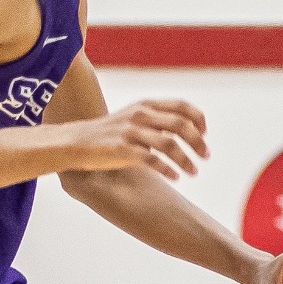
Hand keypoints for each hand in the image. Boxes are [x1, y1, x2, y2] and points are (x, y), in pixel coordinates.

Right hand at [60, 100, 209, 179]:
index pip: (182, 106)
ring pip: (169, 145)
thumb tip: (192, 130)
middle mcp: (140, 115)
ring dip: (186, 161)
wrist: (75, 142)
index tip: (204, 135)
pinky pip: (152, 160)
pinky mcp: (122, 149)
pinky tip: (175, 178)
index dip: (198, 120)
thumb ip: (159, 119)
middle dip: (198, 143)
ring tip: (194, 173)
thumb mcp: (135, 117)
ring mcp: (130, 132)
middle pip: (181, 126)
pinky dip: (168, 170)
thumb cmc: (111, 133)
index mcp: (146, 105)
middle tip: (206, 157)